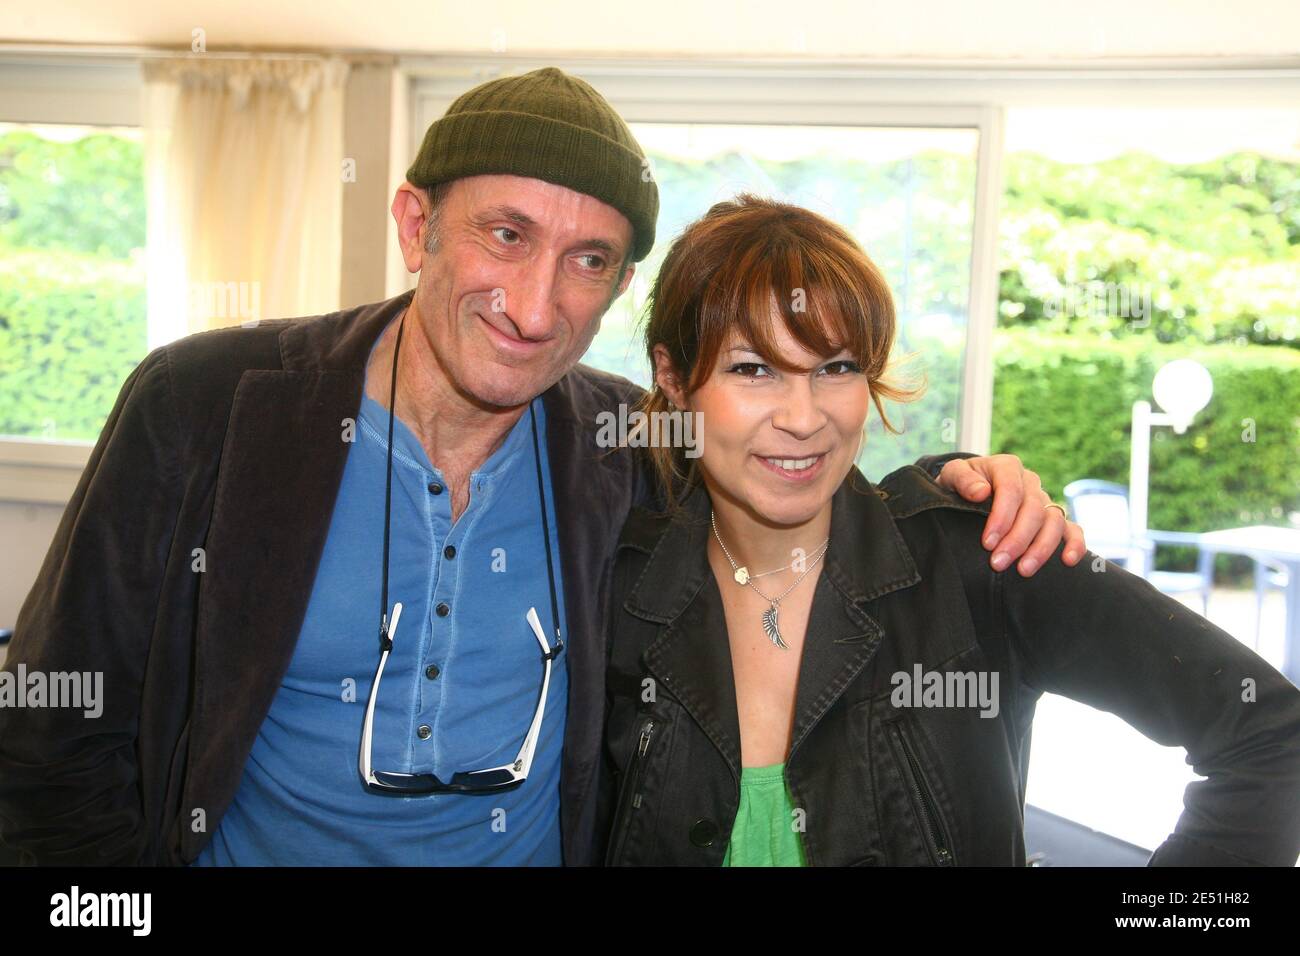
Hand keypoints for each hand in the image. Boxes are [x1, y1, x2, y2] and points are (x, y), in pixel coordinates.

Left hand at [933, 454, 1085, 576]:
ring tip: (1024, 570)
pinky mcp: (1053, 517)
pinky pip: (1071, 528)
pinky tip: (1068, 561)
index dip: (1002, 517)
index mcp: (1007, 467)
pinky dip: (1074, 543)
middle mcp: (1030, 482)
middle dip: (1017, 539)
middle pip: (1033, 509)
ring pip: (1054, 521)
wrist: (968, 489)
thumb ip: (962, 479)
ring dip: (1041, 547)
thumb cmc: (961, 483)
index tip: (987, 542)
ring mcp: (1044, 500)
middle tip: (998, 563)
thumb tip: (980, 492)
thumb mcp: (952, 474)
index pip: (1011, 489)